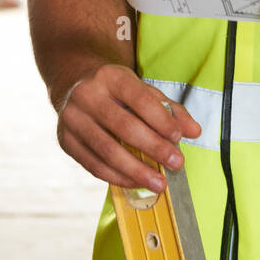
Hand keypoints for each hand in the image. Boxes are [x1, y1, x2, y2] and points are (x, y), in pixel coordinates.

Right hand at [57, 63, 201, 191]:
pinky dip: (117, 177)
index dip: (161, 120)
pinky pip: (93, 165)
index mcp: (110, 76)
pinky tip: (136, 182)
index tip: (179, 138)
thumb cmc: (115, 89)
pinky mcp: (65, 140)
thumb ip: (169, 109)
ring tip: (159, 183)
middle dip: (153, 148)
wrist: (73, 82)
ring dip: (136, 171)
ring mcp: (72, 118)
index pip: (139, 99)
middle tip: (176, 163)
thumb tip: (194, 131)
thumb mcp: (141, 89)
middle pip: (124, 126)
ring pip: (107, 150)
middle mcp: (87, 95)